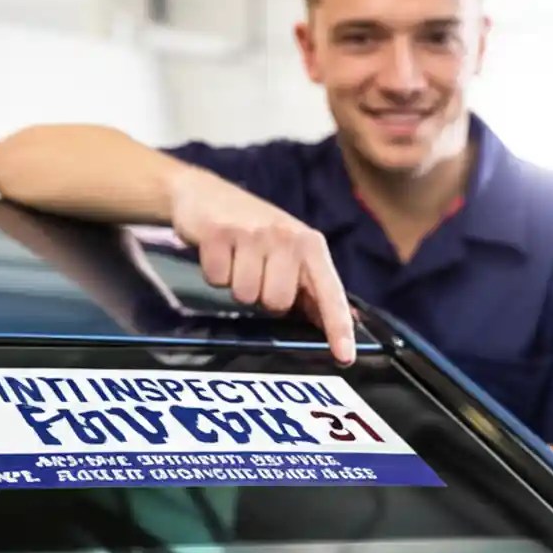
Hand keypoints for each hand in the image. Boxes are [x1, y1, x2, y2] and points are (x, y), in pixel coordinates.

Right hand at [169, 168, 356, 365]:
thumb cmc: (256, 232)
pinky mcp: (219, 234)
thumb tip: (339, 324)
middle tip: (257, 274)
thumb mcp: (290, 253)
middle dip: (263, 298)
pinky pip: (216, 280)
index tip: (344, 357)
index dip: (338, 327)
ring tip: (237, 263)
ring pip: (244, 295)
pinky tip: (220, 254)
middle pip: (276, 303)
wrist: (208, 195)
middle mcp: (286, 237)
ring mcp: (252, 234)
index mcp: (311, 246)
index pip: (329, 292)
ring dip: (236, 286)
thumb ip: (311, 288)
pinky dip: (214, 274)